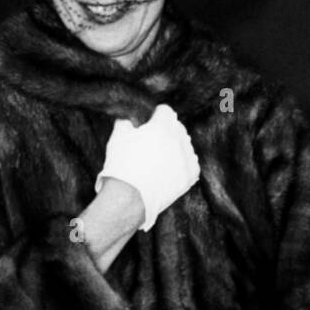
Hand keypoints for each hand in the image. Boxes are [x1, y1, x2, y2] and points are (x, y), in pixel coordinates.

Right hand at [96, 104, 198, 230]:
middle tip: (153, 142)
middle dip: (167, 131)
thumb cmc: (121, 166)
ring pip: (185, 145)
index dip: (155, 116)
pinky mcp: (190, 176)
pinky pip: (191, 163)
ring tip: (161, 158)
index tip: (149, 123)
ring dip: (176, 147)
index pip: (165, 111)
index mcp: (162, 126)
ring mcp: (186, 158)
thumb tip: (128, 118)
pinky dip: (183, 164)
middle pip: (177, 127)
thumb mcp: (118, 137)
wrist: (129, 198)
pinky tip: (171, 168)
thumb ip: (126, 121)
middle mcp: (178, 140)